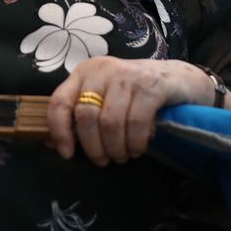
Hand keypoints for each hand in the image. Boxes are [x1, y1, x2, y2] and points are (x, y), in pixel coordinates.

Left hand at [47, 57, 212, 166]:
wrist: (179, 78)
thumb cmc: (135, 93)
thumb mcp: (105, 98)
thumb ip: (81, 116)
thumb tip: (52, 143)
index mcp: (85, 72)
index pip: (60, 101)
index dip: (59, 131)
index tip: (67, 154)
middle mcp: (103, 69)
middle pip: (85, 116)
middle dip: (93, 147)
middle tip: (104, 160)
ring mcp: (127, 75)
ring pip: (110, 123)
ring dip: (116, 148)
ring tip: (122, 156)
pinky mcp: (151, 85)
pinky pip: (135, 123)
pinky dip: (135, 143)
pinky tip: (137, 149)